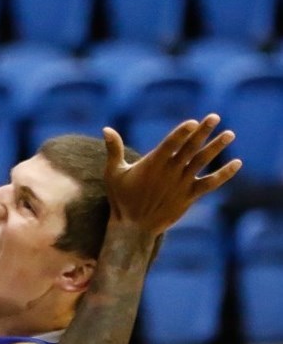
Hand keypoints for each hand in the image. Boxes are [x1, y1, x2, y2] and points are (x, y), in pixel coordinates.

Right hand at [103, 115, 240, 235]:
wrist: (134, 227)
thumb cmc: (121, 198)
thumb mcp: (113, 172)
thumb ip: (114, 150)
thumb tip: (106, 129)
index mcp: (152, 164)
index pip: (170, 145)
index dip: (181, 133)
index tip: (193, 122)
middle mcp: (170, 172)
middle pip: (190, 148)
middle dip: (203, 132)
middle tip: (215, 116)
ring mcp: (182, 184)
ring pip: (202, 162)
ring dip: (216, 147)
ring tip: (230, 134)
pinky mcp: (190, 196)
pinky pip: (211, 183)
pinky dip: (225, 174)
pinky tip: (237, 163)